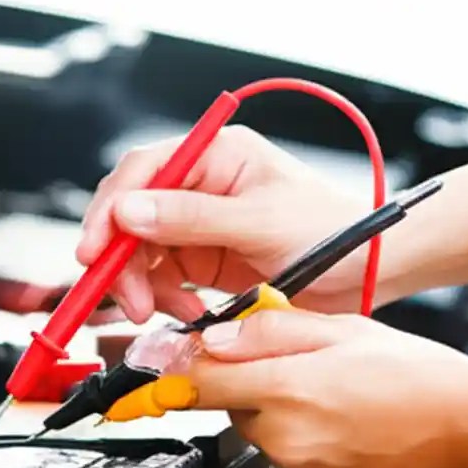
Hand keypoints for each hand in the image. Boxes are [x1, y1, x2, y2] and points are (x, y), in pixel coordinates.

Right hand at [78, 126, 367, 323]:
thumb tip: (129, 212)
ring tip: (164, 311)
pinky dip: (164, 299)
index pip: (142, 171)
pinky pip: (162, 278)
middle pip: (131, 215)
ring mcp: (199, 224)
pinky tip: (185, 311)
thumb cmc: (334, 230)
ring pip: (140, 251)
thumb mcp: (259, 222)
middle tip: (126, 297)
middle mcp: (200, 185)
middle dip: (122, 258)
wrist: (372, 270)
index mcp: (216, 155)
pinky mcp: (202, 260)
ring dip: (141, 285)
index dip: (110, 209)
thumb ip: (190, 218)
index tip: (95, 249)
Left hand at [188, 311, 467, 467]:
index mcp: (288, 391)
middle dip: (254, 389)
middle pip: (236, 411)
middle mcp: (290, 441)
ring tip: (344, 405)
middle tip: (305, 372)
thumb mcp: (345, 330)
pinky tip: (355, 434)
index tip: (154, 371)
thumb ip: (271, 331)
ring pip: (268, 441)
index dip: (174, 373)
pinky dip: (312, 452)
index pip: (199, 384)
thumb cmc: (428, 381)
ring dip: (286, 422)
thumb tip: (217, 335)